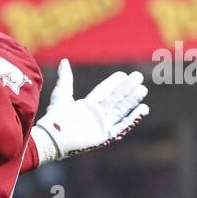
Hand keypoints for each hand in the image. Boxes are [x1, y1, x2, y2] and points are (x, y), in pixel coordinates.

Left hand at [30, 61, 147, 163]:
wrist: (53, 136)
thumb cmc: (54, 117)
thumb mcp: (61, 94)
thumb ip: (65, 78)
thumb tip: (64, 61)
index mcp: (86, 106)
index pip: (103, 92)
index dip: (113, 83)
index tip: (123, 74)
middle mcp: (95, 115)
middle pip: (115, 99)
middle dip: (127, 89)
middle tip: (138, 77)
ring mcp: (101, 126)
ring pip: (120, 110)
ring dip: (132, 100)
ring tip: (142, 89)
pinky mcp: (105, 136)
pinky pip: (122, 126)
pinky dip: (133, 118)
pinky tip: (143, 108)